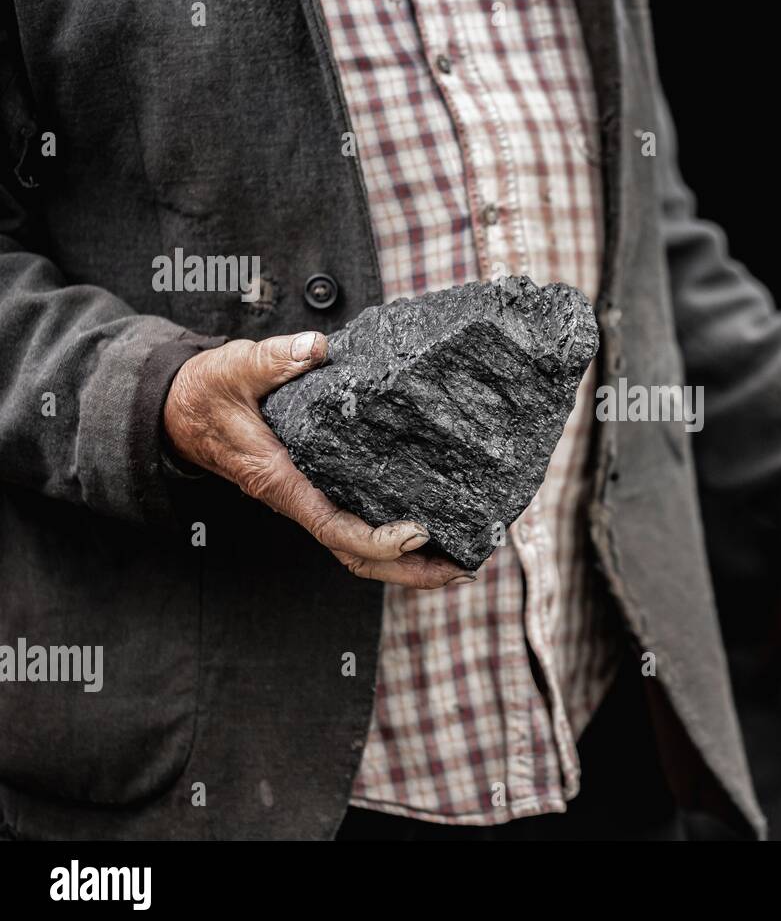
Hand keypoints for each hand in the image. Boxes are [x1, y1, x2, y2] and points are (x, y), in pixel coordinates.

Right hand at [163, 331, 472, 588]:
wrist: (179, 411)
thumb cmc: (207, 392)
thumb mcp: (234, 367)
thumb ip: (274, 358)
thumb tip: (315, 349)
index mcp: (280, 479)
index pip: (332, 526)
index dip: (377, 539)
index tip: (418, 533)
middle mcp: (298, 500)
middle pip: (356, 556)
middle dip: (408, 570)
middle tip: (462, 569)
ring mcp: (309, 501)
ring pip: (358, 551)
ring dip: (408, 565)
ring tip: (458, 564)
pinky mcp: (318, 492)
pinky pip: (356, 529)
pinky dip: (393, 543)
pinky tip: (430, 535)